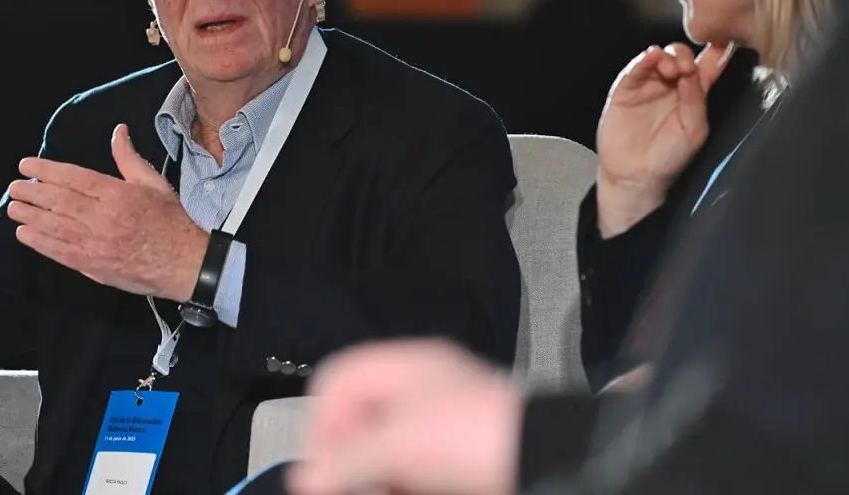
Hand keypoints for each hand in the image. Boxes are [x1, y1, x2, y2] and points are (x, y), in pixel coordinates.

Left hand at [7, 124, 207, 300]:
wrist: (184, 263)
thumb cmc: (170, 221)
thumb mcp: (154, 183)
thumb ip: (129, 158)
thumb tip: (118, 131)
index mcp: (118, 194)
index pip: (74, 178)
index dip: (46, 170)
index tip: (26, 166)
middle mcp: (103, 217)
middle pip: (58, 201)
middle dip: (32, 192)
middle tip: (13, 186)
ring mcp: (96, 244)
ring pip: (54, 226)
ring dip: (30, 216)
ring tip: (13, 207)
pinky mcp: (93, 266)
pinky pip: (59, 252)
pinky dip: (39, 243)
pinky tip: (25, 234)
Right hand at [286, 339, 522, 494]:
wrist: (544, 463)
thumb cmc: (471, 437)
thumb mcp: (396, 445)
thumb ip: (345, 462)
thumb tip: (304, 481)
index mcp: (407, 367)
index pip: (340, 380)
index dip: (323, 421)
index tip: (324, 464)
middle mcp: (422, 390)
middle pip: (361, 418)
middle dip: (347, 455)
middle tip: (345, 485)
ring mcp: (442, 426)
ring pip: (386, 449)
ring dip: (372, 476)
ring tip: (379, 491)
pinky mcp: (458, 460)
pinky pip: (412, 470)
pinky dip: (398, 484)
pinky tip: (401, 492)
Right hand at [595, 41, 732, 236]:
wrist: (636, 176)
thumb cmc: (668, 157)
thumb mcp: (694, 130)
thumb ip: (696, 98)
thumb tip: (694, 69)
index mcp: (694, 94)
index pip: (708, 66)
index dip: (715, 51)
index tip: (723, 40)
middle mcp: (672, 86)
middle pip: (682, 55)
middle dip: (686, 56)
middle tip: (688, 68)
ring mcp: (648, 85)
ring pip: (661, 57)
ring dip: (668, 57)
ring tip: (671, 71)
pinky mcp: (626, 89)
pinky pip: (636, 68)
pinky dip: (644, 59)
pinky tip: (652, 57)